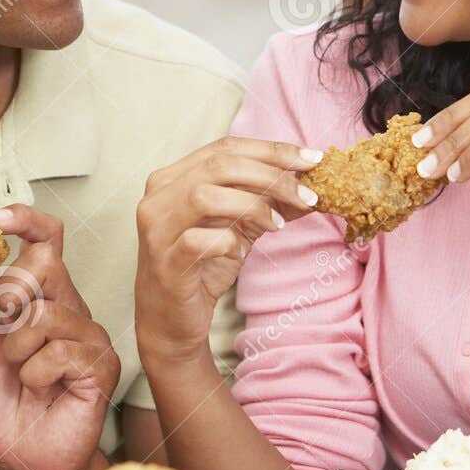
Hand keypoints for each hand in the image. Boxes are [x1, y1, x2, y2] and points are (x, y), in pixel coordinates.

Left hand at [0, 205, 118, 469]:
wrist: (23, 458)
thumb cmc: (1, 409)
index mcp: (39, 299)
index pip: (45, 241)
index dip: (26, 220)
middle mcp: (67, 309)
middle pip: (44, 263)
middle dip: (10, 295)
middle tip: (3, 330)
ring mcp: (87, 335)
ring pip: (45, 313)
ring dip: (16, 349)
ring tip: (21, 373)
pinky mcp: (100, 364)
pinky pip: (59, 350)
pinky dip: (35, 373)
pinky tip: (40, 388)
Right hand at [134, 137, 321, 364]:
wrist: (171, 322)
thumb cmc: (202, 269)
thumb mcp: (239, 229)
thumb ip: (266, 203)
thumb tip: (310, 186)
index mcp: (173, 178)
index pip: (225, 147)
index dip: (272, 150)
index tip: (312, 160)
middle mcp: (159, 197)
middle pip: (219, 165)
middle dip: (272, 176)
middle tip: (307, 195)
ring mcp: (157, 229)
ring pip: (206, 195)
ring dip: (253, 206)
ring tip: (275, 226)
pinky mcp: (164, 262)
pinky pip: (199, 240)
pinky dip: (229, 243)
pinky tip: (242, 253)